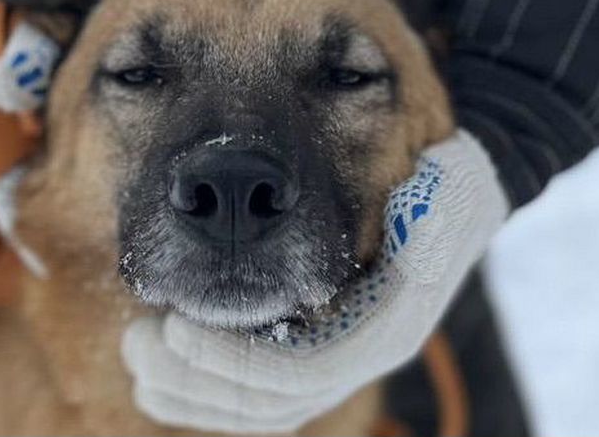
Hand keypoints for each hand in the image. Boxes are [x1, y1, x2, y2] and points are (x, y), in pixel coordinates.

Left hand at [122, 130, 507, 433]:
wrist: (462, 198)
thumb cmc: (440, 190)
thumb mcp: (430, 200)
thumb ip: (395, 227)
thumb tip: (360, 254)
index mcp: (386, 329)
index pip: (300, 373)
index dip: (232, 361)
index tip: (173, 326)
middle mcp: (361, 357)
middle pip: (272, 402)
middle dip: (197, 382)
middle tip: (136, 343)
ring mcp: (339, 358)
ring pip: (261, 409)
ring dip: (193, 392)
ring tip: (137, 354)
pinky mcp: (317, 346)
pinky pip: (261, 390)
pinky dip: (206, 389)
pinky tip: (161, 374)